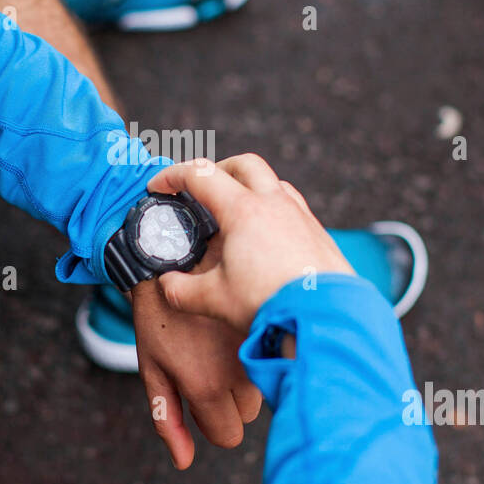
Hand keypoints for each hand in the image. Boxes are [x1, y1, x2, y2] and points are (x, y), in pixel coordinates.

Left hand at [130, 279, 260, 469]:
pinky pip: (270, 358)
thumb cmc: (157, 316)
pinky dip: (256, 351)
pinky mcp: (269, 324)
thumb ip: (168, 419)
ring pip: (261, 387)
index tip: (198, 396)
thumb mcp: (152, 368)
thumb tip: (183, 463)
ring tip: (218, 343)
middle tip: (206, 366)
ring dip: (244, 376)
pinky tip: (234, 329)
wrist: (174, 255)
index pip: (227, 436)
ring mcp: (258, 347)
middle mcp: (239, 370)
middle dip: (228, 401)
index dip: (210, 423)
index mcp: (206, 386)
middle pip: (247, 416)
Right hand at [148, 155, 354, 331]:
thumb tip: (166, 285)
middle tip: (202, 188)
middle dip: (218, 169)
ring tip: (236, 211)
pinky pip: (294, 207)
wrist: (324, 318)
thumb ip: (181, 290)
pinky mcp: (319, 234)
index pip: (201, 176)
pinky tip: (268, 235)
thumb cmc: (271, 303)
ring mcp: (301, 216)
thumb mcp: (215, 299)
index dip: (173, 176)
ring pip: (273, 183)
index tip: (159, 186)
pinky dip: (274, 209)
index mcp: (243, 211)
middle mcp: (274, 204)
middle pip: (244, 164)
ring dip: (251, 186)